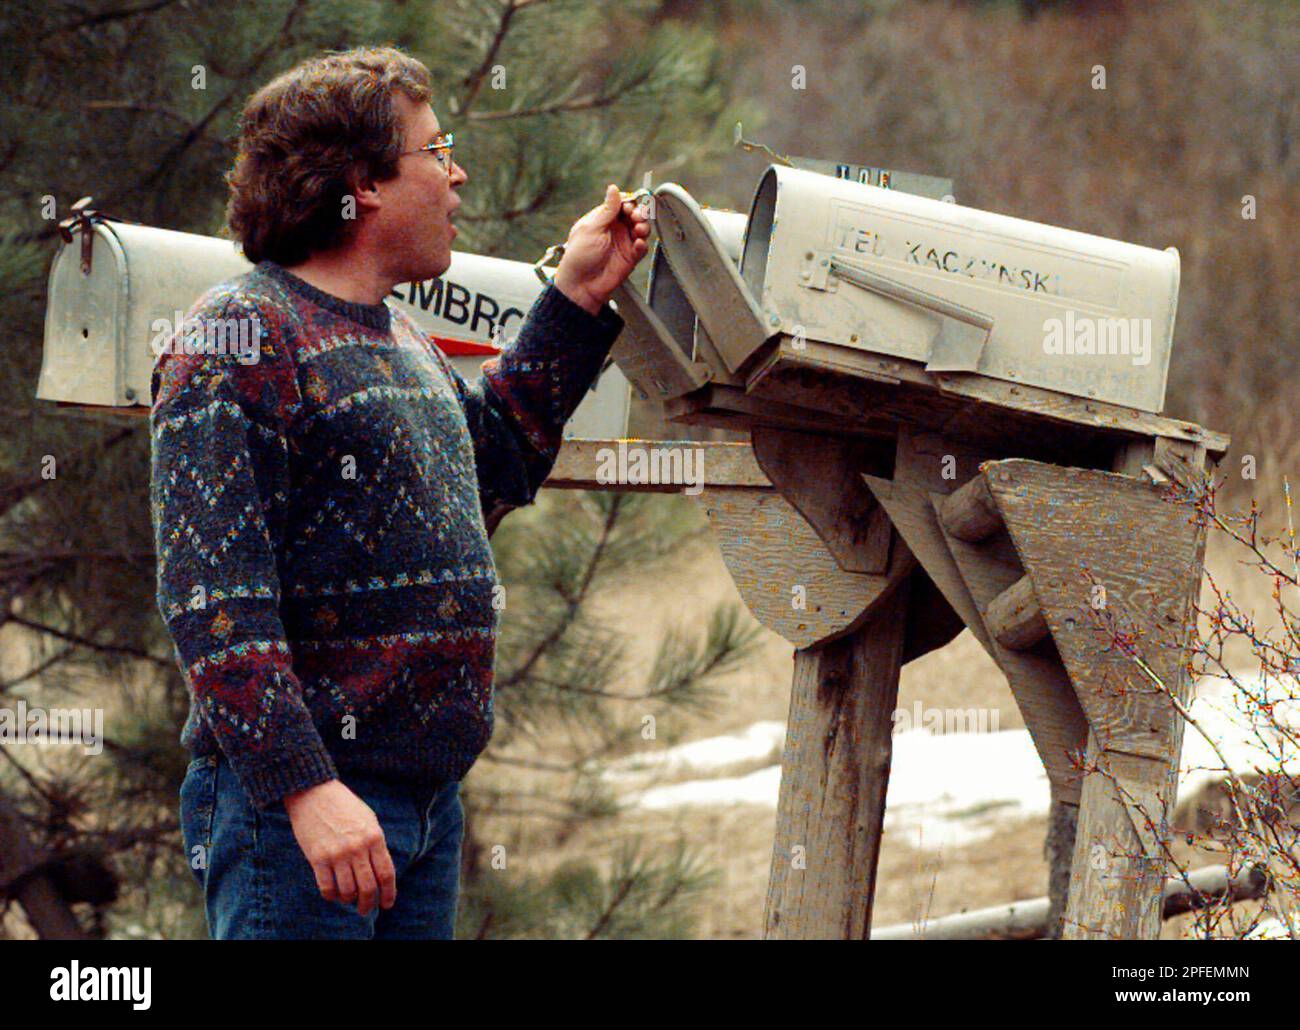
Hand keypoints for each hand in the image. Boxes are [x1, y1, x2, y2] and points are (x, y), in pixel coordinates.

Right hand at [283, 778, 396, 915]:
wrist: (314, 792)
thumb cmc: (343, 805)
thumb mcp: (368, 820)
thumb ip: (375, 844)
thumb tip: (381, 871)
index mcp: (374, 837)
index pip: (386, 873)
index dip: (389, 893)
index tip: (387, 904)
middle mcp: (358, 848)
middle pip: (369, 887)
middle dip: (369, 904)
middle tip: (366, 909)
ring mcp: (337, 854)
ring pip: (348, 891)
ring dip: (349, 900)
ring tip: (348, 899)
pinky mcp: (317, 858)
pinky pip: (327, 888)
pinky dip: (332, 896)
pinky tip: (333, 894)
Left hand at [552, 183, 652, 313]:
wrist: (581, 285)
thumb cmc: (580, 256)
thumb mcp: (592, 228)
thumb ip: (607, 210)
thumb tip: (613, 188)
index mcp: (603, 218)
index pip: (621, 203)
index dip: (628, 202)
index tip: (629, 206)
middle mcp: (615, 229)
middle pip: (635, 214)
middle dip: (639, 213)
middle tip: (636, 217)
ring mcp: (623, 242)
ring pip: (641, 228)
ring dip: (644, 226)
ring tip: (639, 229)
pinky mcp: (630, 257)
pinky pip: (642, 247)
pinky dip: (643, 244)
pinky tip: (638, 244)